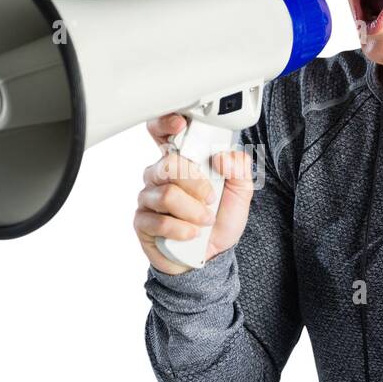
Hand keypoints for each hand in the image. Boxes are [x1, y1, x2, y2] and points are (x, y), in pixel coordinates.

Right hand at [133, 113, 255, 275]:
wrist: (211, 257)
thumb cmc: (219, 220)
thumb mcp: (240, 194)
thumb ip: (239, 169)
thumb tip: (223, 158)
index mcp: (181, 161)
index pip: (162, 133)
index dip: (166, 124)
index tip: (180, 125)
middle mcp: (160, 175)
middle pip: (169, 164)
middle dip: (196, 183)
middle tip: (210, 198)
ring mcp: (148, 198)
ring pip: (167, 195)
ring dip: (193, 211)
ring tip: (205, 221)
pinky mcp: (142, 222)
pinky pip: (158, 220)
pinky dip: (182, 229)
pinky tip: (191, 234)